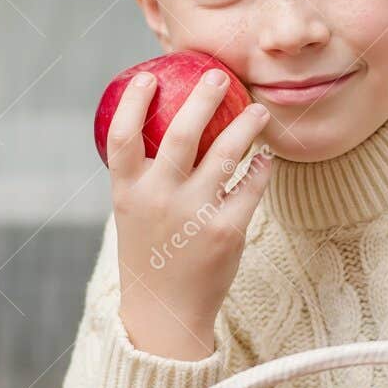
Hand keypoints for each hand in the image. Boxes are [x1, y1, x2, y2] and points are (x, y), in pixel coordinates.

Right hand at [108, 67, 273, 358]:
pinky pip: (250, 186)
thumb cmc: (150, 252)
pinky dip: (260, 168)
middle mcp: (159, 198)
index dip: (135, 102)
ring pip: (227, 153)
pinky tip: (264, 158)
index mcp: (128, 191)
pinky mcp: (227, 230)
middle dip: (203, 97)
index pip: (123, 135)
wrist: (165, 310)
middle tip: (219, 77)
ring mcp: (193, 214)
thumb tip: (167, 127)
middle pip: (182, 133)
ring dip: (247, 126)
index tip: (148, 77)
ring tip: (259, 112)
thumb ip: (144, 176)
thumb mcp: (132, 212)